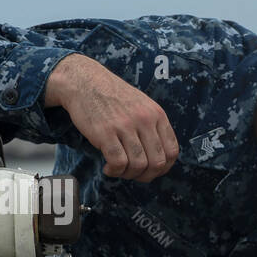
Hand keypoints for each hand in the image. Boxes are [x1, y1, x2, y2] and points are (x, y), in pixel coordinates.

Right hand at [46, 53, 179, 181]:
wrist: (83, 80)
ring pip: (139, 165)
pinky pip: (118, 162)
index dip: (164, 168)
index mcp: (157, 114)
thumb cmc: (112, 97)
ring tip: (118, 169)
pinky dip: (115, 171)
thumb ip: (153, 128)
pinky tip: (108, 167)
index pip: (172, 151)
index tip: (151, 171)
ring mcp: (125, 126)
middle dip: (146, 176)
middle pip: (157, 162)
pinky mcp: (105, 132)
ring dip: (129, 174)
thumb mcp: (142, 106)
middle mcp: (144, 120)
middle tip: (133, 173)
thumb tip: (160, 160)